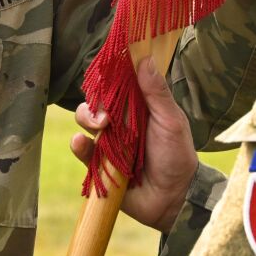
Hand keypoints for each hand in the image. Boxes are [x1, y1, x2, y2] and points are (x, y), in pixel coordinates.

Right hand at [70, 58, 198, 232]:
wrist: (175, 197)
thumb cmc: (177, 155)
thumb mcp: (171, 120)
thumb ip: (156, 92)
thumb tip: (144, 58)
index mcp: (138, 107)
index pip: (116, 83)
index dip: (108, 77)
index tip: (106, 74)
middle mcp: (120, 121)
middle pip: (96, 100)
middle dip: (96, 102)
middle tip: (107, 115)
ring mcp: (108, 142)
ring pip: (85, 121)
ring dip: (86, 119)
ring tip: (99, 127)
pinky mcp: (99, 164)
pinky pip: (82, 151)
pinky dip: (78, 145)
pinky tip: (81, 143)